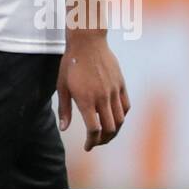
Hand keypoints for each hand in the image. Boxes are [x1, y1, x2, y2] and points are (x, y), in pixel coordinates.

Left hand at [56, 33, 129, 150]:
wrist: (87, 41)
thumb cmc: (71, 63)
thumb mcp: (62, 85)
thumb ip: (64, 109)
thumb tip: (63, 129)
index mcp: (86, 99)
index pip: (94, 130)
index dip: (91, 142)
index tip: (87, 147)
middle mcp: (102, 97)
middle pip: (109, 129)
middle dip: (103, 141)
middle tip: (96, 143)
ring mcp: (113, 91)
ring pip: (120, 120)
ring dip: (114, 132)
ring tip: (106, 135)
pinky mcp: (121, 84)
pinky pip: (125, 106)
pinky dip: (122, 117)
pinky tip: (115, 119)